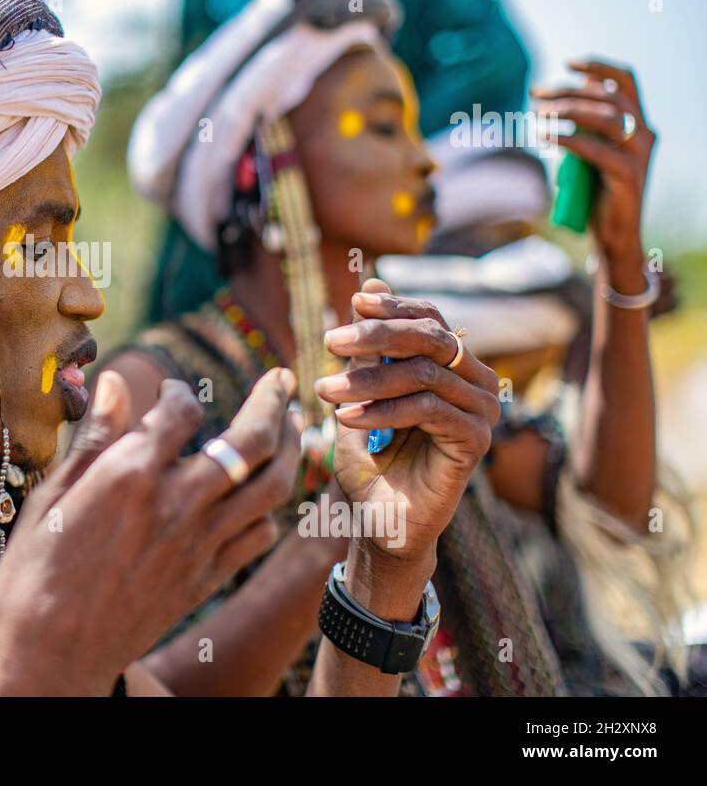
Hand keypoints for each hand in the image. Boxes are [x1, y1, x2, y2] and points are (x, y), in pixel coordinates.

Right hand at [0, 368, 301, 694]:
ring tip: (288, 425)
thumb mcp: (52, 495)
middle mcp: (175, 504)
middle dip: (272, 401)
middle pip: (251, 439)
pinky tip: (261, 496)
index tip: (170, 394)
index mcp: (130, 474)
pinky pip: (259, 535)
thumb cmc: (35, 573)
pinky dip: (269, 509)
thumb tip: (113, 382)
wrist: (53, 655)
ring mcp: (198, 544)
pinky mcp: (207, 578)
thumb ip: (94, 438)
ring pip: (271, 486)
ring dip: (288, 448)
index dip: (178, 392)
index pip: (182, 410)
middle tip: (281, 379)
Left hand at [313, 280, 499, 602]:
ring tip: (325, 391)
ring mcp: (482, 411)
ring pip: (423, 373)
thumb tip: (368, 287)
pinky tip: (345, 418)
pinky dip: (382, 410)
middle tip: (330, 342)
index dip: (395, 305)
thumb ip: (366, 348)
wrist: (380, 520)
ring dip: (367, 379)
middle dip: (377, 334)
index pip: (430, 317)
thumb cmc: (369, 455)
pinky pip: (427, 409)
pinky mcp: (476, 441)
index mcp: (452, 363)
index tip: (354, 300)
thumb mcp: (360, 392)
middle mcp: (476, 381)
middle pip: (431, 337)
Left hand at [532, 58, 655, 270]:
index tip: (567, 63)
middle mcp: (644, 134)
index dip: (598, 68)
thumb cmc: (595, 192)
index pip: (625, 82)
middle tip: (535, 93)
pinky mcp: (628, 175)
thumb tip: (551, 105)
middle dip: (569, 90)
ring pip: (606, 118)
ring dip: (568, 110)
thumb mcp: (588, 153)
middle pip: (608, 96)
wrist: (613, 234)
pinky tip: (545, 137)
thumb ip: (581, 130)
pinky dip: (568, 140)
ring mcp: (639, 154)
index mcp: (638, 124)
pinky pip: (596, 150)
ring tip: (538, 112)